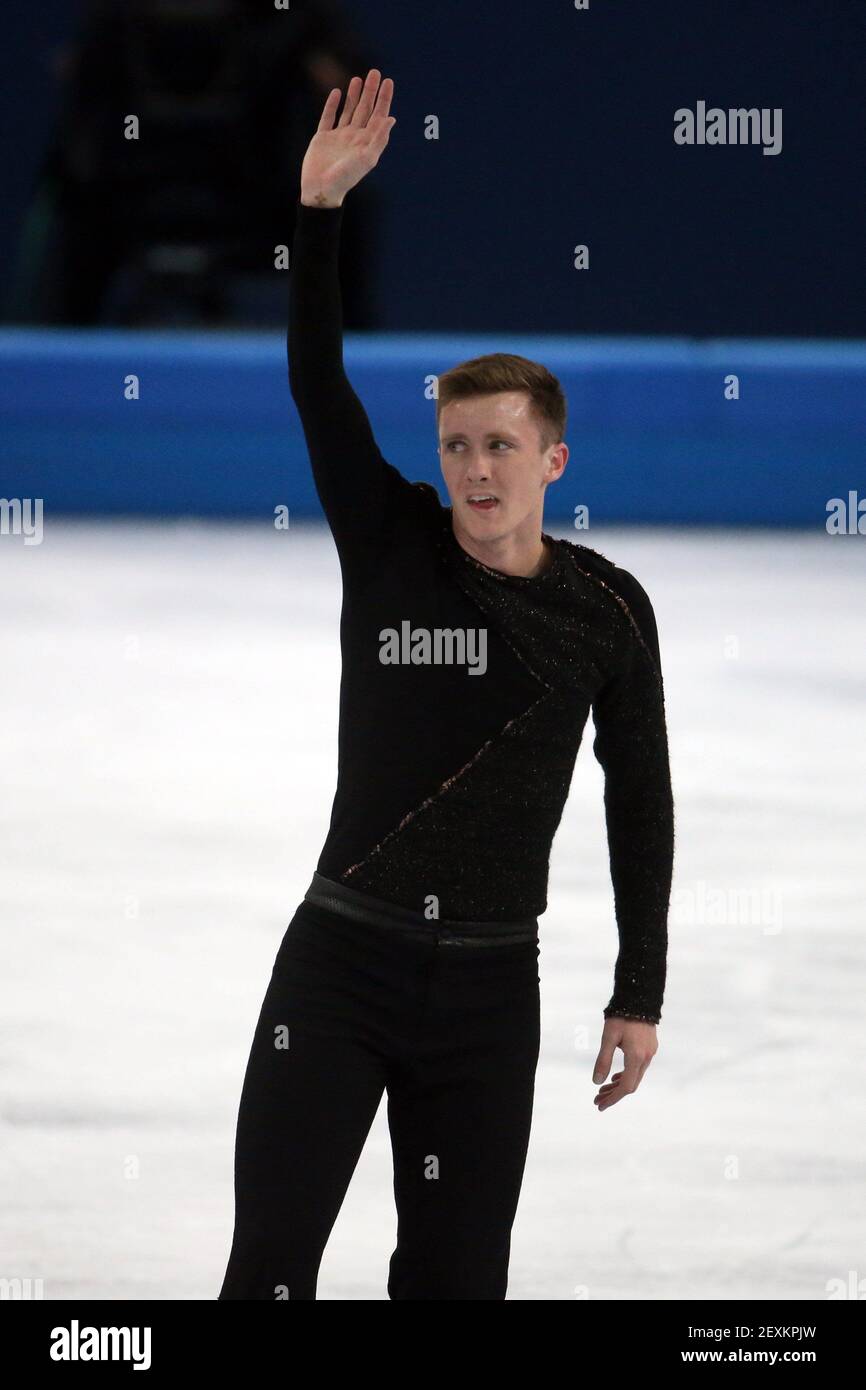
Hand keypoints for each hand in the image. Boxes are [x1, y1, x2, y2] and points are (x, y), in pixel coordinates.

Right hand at [300, 68, 395, 208]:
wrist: (322, 190)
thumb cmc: (346, 177)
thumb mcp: (367, 158)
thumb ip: (379, 138)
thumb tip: (391, 119)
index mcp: (366, 142)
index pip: (378, 115)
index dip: (384, 98)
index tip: (388, 81)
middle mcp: (354, 138)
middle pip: (365, 109)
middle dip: (370, 91)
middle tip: (374, 72)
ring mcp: (338, 137)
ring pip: (348, 111)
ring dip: (354, 95)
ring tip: (358, 78)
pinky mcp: (322, 138)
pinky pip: (328, 117)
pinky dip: (332, 105)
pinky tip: (336, 93)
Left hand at [592, 1016, 657, 1110]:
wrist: (639, 998)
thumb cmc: (621, 1017)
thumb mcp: (608, 1038)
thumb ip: (603, 1060)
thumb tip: (596, 1082)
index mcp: (636, 1057)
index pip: (625, 1087)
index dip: (612, 1098)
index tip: (599, 1105)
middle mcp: (646, 1058)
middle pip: (630, 1084)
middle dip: (613, 1094)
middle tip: (597, 1099)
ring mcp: (650, 1053)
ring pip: (635, 1076)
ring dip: (619, 1085)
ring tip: (602, 1089)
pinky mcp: (649, 1047)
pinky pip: (638, 1068)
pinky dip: (626, 1075)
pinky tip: (616, 1076)